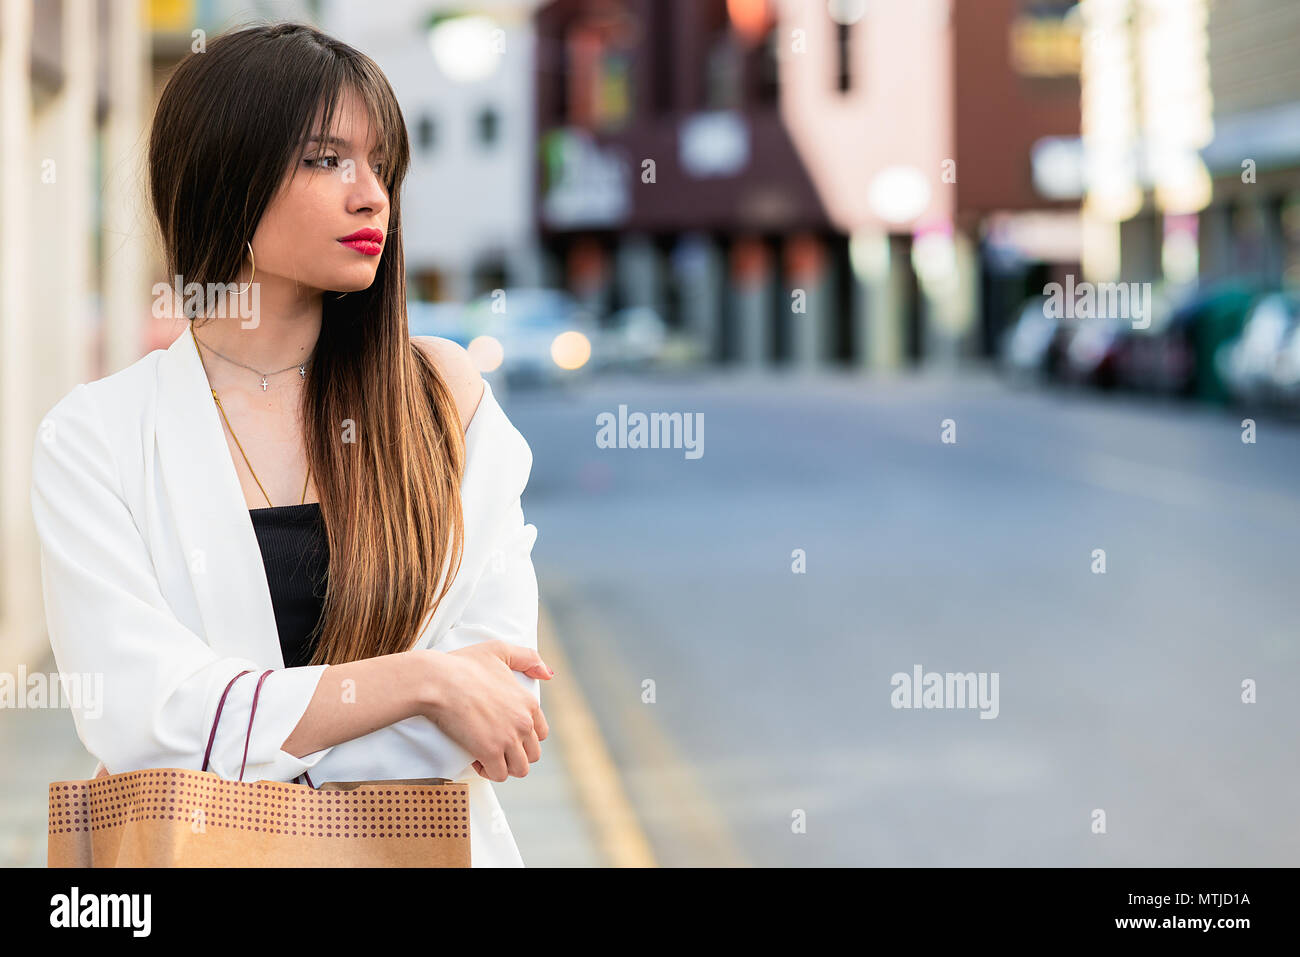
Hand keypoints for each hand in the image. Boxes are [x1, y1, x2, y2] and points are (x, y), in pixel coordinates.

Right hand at [418, 641, 551, 782]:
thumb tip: (549, 674)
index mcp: (528, 702)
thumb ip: (527, 658)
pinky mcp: (490, 752)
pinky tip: (475, 760)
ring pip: (520, 769)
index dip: (524, 737)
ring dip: (504, 767)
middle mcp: (524, 722)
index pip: (541, 733)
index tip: (504, 734)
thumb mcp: (498, 650)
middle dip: (515, 755)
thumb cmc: (462, 665)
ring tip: (486, 757)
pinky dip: (488, 771)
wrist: (437, 680)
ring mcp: (508, 738)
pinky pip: (499, 775)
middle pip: (532, 754)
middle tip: (494, 748)